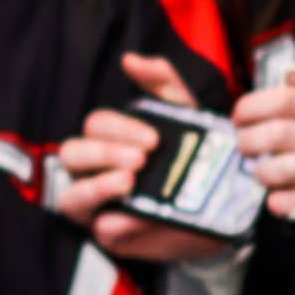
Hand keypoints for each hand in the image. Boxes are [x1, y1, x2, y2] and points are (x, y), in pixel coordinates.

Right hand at [56, 51, 221, 261]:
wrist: (225, 209)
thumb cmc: (195, 159)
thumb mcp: (187, 117)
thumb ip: (163, 85)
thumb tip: (131, 59)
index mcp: (110, 140)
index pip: (95, 126)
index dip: (119, 129)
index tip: (152, 139)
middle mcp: (94, 171)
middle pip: (72, 154)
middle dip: (104, 154)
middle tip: (141, 159)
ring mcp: (97, 206)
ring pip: (68, 194)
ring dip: (95, 186)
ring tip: (129, 183)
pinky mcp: (111, 235)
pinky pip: (100, 229)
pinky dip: (112, 222)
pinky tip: (132, 215)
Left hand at [234, 77, 294, 219]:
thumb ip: (290, 95)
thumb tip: (292, 76)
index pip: (284, 101)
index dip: (252, 107)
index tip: (237, 117)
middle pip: (281, 133)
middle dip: (250, 140)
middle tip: (244, 146)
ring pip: (288, 167)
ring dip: (264, 171)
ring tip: (259, 171)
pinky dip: (280, 201)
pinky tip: (272, 198)